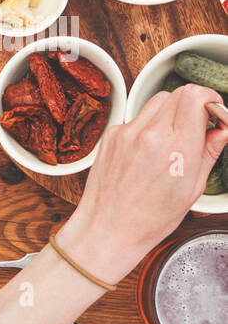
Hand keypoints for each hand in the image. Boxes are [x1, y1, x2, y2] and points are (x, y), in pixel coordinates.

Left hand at [55, 83, 227, 284]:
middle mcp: (150, 135)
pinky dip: (147, 126)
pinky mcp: (110, 136)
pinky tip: (148, 150)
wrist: (107, 229)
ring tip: (172, 138)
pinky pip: (136, 118)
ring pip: (156, 101)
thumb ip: (210, 151)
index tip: (213, 113)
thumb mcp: (192, 188)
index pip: (196, 97)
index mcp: (176, 148)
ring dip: (170, 112)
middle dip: (192, 105)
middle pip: (178, 94)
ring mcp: (126, 133)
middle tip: (196, 126)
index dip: (209, 100)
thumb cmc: (151, 217)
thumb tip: (223, 127)